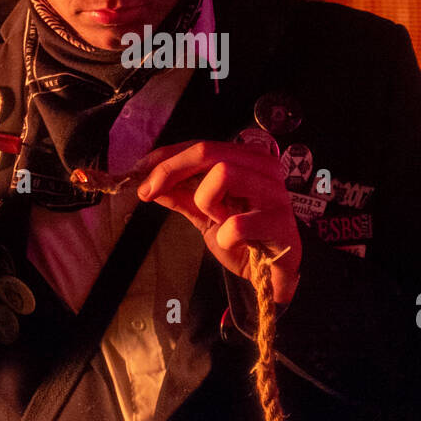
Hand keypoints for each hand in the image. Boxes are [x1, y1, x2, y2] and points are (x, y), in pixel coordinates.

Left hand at [134, 140, 301, 304]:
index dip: (167, 156)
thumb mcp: (206, 215)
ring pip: (224, 173)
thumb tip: (148, 183)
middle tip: (149, 191)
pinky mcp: (280, 224)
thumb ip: (182, 197)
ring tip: (216, 220)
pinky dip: (224, 237)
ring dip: (206, 202)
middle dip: (171, 169)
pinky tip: (234, 243)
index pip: (202, 145)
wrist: (275, 275)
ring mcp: (275, 194)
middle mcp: (264, 169)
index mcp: (247, 160)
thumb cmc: (244, 239)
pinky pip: (236, 224)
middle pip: (209, 150)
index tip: (140, 172)